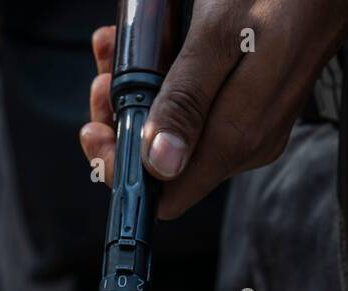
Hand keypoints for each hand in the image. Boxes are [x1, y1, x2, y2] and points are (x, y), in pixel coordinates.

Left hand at [79, 0, 347, 218]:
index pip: (165, 195)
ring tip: (114, 53)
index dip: (123, 170)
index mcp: (236, 138)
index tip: (97, 131)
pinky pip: (196, 112)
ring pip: (175, 134)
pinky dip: (164, 84)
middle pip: (164, 166)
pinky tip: (148, 49)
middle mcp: (244, 145)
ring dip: (136, 96)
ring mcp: (249, 128)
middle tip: (102, 80)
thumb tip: (160, 164)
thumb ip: (187, 102)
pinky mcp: (250, 108)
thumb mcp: (219, 38)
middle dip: (122, 123)